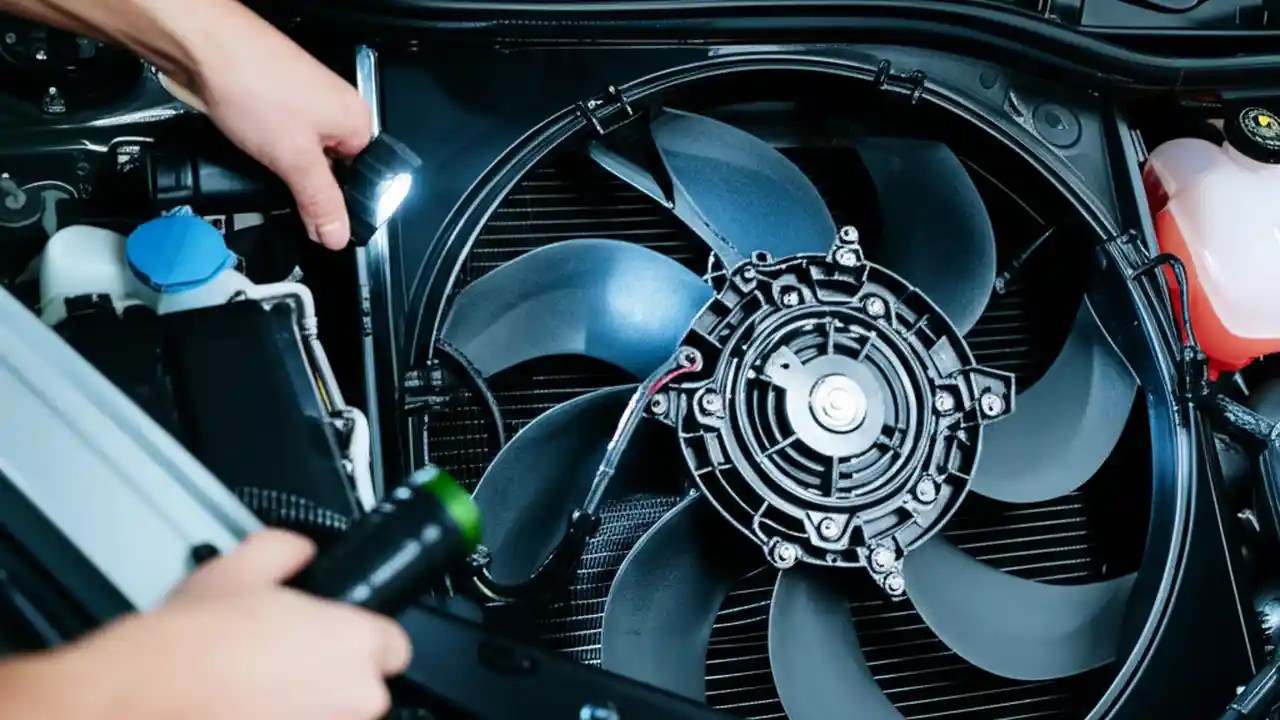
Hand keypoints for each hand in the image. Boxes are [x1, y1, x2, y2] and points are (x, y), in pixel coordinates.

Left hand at [0, 1, 368, 247]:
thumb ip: (320, 202)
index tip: (318, 221)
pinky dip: (266, 150)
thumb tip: (338, 236)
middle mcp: (335, 108)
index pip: (362, 178)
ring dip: (282, 166)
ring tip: (263, 158)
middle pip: (332, 168)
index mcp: (355, 119)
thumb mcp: (294, 159)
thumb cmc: (253, 83)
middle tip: (283, 184)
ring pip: (302, 155)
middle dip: (306, 183)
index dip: (340, 204)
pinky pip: (280, 140)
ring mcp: (304, 103)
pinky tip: (251, 146)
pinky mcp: (276, 102)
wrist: (202, 47)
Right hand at [2, 530, 410, 719]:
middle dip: (329, 677)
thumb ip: (287, 548)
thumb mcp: (236, 568)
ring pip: (333, 716)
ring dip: (307, 707)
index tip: (330, 641)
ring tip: (256, 693)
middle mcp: (354, 698)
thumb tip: (300, 549)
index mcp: (354, 643)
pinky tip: (244, 712)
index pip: (394, 645)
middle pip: (365, 687)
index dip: (359, 639)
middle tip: (279, 665)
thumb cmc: (183, 651)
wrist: (132, 706)